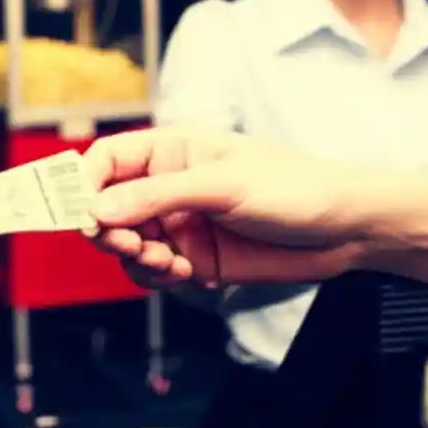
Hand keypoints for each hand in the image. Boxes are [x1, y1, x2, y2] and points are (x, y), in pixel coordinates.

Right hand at [82, 125, 369, 288]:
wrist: (346, 232)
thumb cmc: (294, 188)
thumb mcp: (222, 184)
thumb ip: (157, 195)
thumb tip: (99, 208)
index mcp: (171, 150)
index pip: (106, 160)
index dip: (84, 183)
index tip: (82, 213)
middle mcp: (167, 186)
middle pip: (106, 207)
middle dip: (108, 230)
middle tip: (126, 244)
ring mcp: (178, 224)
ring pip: (124, 245)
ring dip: (134, 258)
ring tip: (165, 262)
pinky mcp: (192, 259)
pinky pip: (150, 272)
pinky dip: (155, 277)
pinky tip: (183, 272)